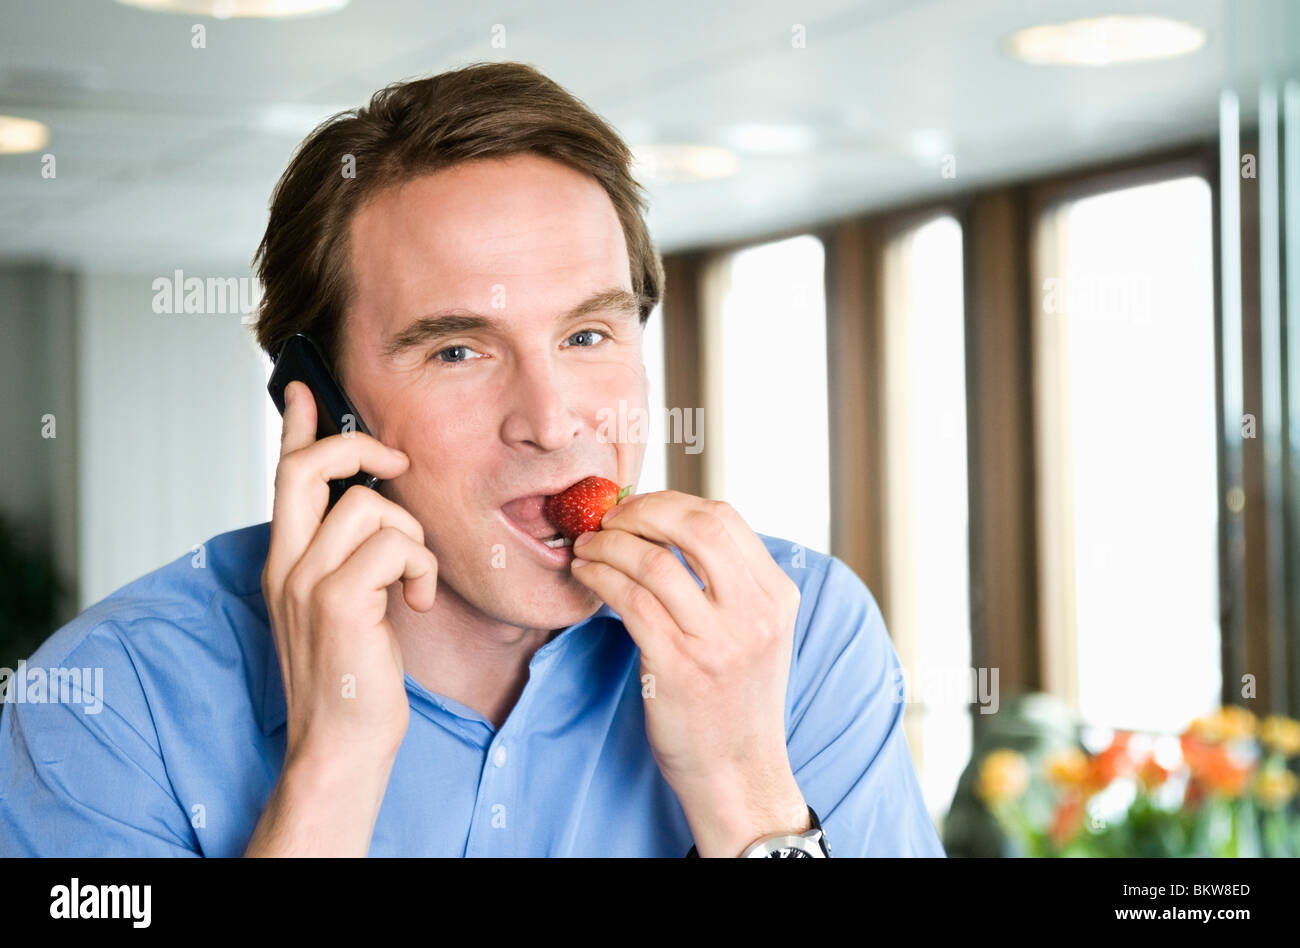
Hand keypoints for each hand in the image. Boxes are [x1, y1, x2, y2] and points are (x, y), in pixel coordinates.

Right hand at [247, 380, 436, 855]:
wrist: (342, 745)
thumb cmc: (354, 677)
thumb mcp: (347, 605)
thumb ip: (351, 558)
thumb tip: (378, 512)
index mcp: (285, 562)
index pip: (283, 478)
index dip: (297, 430)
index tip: (305, 392)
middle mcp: (285, 566)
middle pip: (306, 469)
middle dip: (357, 449)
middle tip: (396, 462)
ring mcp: (306, 583)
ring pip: (369, 507)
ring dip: (412, 538)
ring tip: (414, 581)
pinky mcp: (337, 602)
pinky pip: (394, 545)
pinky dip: (421, 568)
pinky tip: (418, 602)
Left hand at [568, 490, 806, 854]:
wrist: (737, 772)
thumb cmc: (736, 699)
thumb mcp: (757, 632)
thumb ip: (732, 582)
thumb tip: (672, 525)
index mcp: (777, 596)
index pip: (724, 517)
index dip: (672, 502)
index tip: (639, 508)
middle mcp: (754, 614)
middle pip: (695, 526)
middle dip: (642, 511)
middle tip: (610, 517)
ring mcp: (716, 641)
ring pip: (654, 562)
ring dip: (610, 544)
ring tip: (587, 545)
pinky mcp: (676, 667)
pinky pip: (630, 600)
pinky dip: (601, 577)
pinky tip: (587, 574)